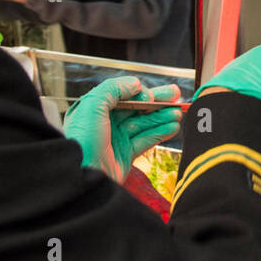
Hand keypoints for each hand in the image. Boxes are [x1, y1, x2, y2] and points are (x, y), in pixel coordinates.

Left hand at [64, 77, 181, 182]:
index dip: (139, 93)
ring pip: (144, 123)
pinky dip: (160, 133)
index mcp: (94, 109)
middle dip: (156, 101)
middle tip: (175, 95)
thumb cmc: (82, 142)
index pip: (122, 95)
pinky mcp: (126, 154)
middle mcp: (105, 123)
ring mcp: (116, 139)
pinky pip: (146, 140)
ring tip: (178, 112)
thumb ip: (113, 89)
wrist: (82, 176)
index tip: (152, 94)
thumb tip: (134, 83)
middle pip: (136, 107)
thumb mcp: (92, 106)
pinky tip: (173, 127)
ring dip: (162, 116)